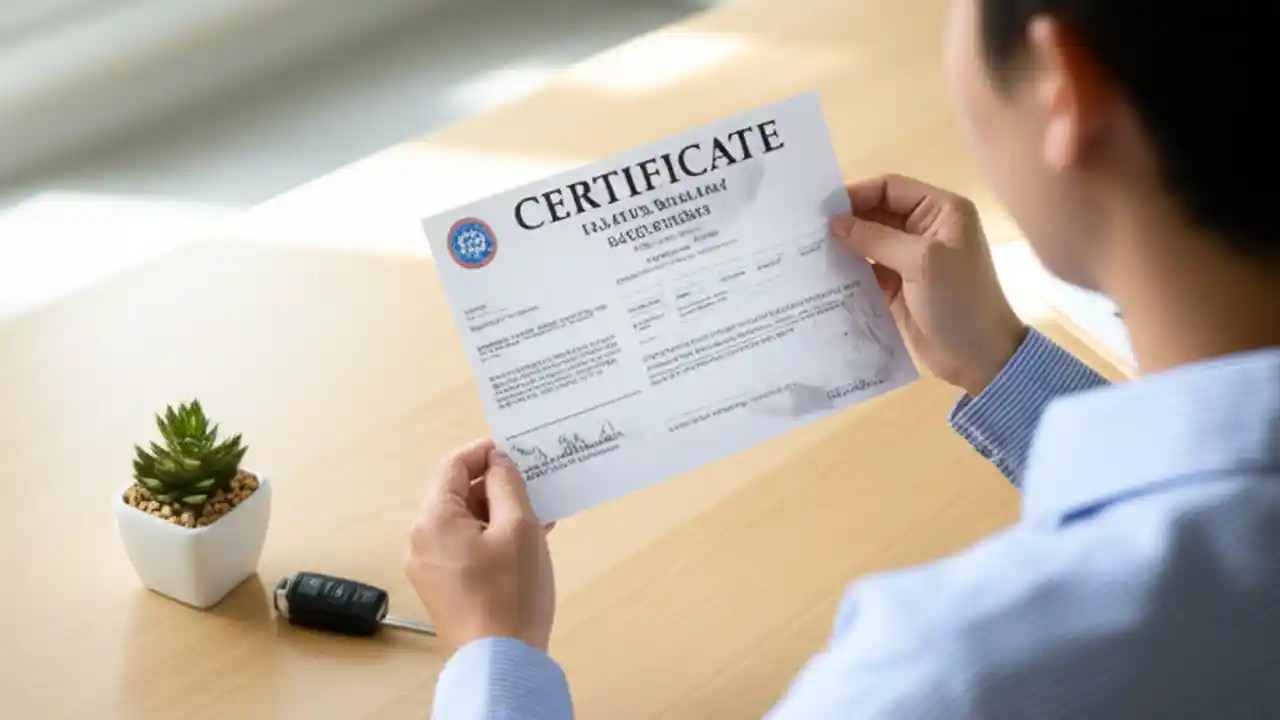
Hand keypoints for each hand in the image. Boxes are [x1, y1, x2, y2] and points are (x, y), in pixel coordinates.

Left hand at [405, 438, 554, 651]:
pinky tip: (527, 538)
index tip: (517, 449)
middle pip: (457, 495)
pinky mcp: (444, 588)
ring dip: (499, 512)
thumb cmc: (510, 593)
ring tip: (539, 511)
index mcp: (432, 520)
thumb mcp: (518, 527)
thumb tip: (499, 464)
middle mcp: (421, 541)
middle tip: (534, 480)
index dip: (485, 452)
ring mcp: (430, 567)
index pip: (453, 466)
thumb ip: (507, 485)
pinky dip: (492, 536)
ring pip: (464, 522)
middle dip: (496, 485)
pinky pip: (465, 547)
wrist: (500, 662)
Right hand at [829, 174, 1026, 395]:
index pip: (890, 188)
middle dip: (845, 221)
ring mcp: (910, 259)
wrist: (979, 358)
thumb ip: (875, 238)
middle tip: (805, 232)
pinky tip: (822, 276)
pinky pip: (866, 270)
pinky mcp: (898, 286)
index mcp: (941, 211)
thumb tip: (834, 223)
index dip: (856, 194)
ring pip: (868, 243)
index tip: (819, 210)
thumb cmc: (959, 301)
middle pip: (876, 213)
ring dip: (843, 247)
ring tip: (807, 252)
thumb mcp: (920, 261)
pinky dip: (847, 272)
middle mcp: (925, 229)